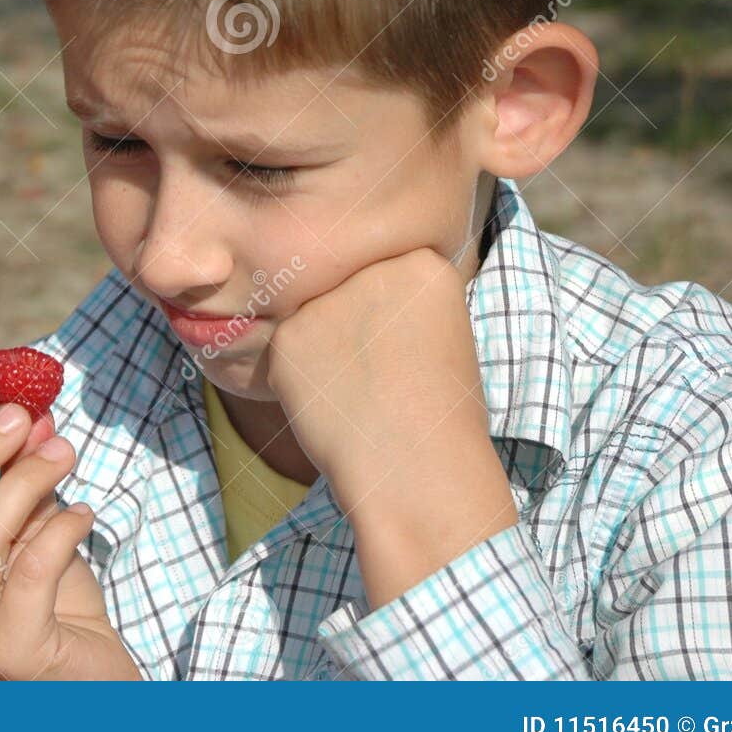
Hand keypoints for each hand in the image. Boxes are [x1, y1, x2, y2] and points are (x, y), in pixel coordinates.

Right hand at [0, 403, 140, 679]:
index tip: (4, 408)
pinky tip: (85, 514)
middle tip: (24, 415)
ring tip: (65, 453)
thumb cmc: (51, 604)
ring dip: (28, 479)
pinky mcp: (12, 654)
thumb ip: (13, 479)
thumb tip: (24, 414)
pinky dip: (63, 527)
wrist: (89, 679)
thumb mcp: (24, 531)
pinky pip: (33, 566)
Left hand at [265, 247, 516, 603]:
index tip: (398, 345)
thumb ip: (400, 303)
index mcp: (421, 262)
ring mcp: (325, 299)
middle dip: (351, 324)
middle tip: (373, 371)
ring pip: (314, 317)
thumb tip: (361, 302)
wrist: (416, 469)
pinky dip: (301, 379)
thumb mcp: (443, 335)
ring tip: (358, 391)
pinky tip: (332, 404)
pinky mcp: (288, 335)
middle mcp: (370, 268)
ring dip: (324, 348)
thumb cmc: (442, 415)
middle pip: (345, 287)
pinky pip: (288, 349)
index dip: (388, 312)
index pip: (386, 269)